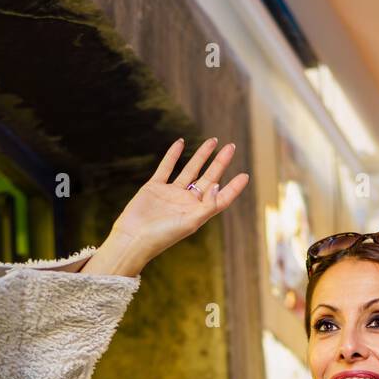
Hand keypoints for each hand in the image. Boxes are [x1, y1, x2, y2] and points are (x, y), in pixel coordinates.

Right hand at [84, 138, 249, 276]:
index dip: (233, 187)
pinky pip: (166, 167)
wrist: (134, 238)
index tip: (245, 175)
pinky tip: (180, 142)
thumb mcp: (190, 222)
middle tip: (231, 147)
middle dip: (220, 163)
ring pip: (190, 170)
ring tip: (213, 141)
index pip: (220, 198)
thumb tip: (218, 184)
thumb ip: (208, 205)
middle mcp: (186, 202)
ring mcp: (171, 193)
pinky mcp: (155, 187)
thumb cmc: (163, 235)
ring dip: (201, 155)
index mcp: (197, 212)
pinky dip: (173, 155)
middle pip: (208, 179)